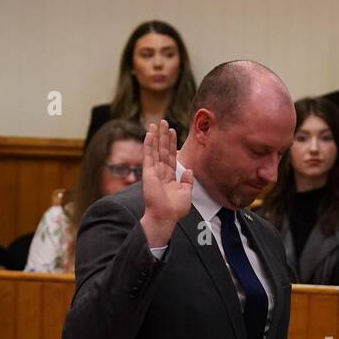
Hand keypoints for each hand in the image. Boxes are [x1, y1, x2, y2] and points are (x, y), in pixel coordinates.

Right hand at [138, 120, 192, 247]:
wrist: (166, 216)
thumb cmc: (175, 209)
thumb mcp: (186, 194)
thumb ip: (188, 181)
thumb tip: (190, 170)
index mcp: (170, 176)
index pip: (171, 156)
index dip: (172, 143)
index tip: (172, 131)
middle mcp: (161, 172)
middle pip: (162, 149)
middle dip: (163, 135)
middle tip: (163, 121)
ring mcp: (154, 171)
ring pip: (155, 150)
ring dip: (155, 136)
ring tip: (155, 123)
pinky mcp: (148, 173)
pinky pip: (148, 156)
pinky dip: (148, 145)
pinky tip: (148, 134)